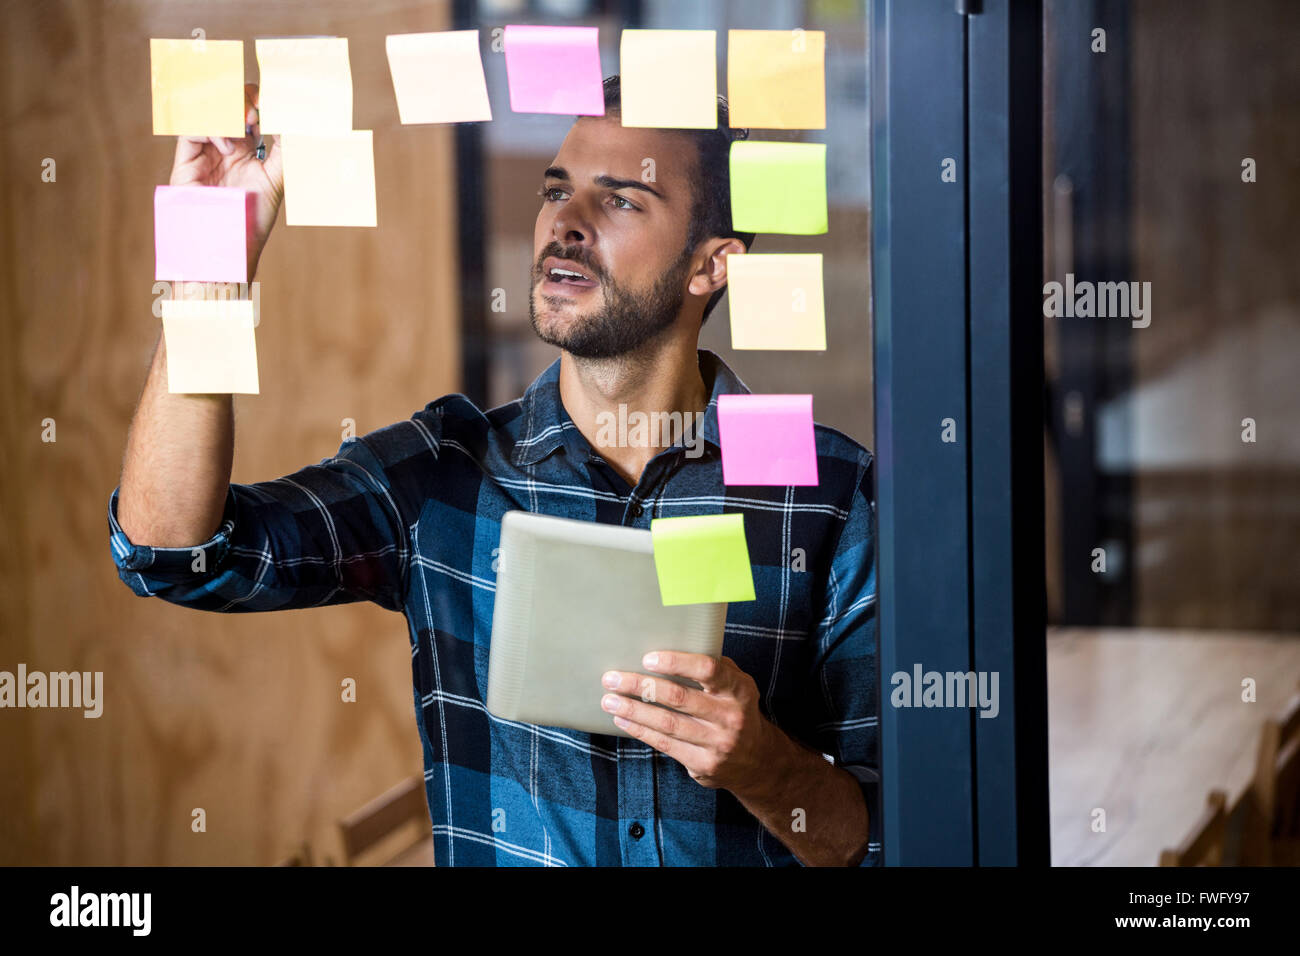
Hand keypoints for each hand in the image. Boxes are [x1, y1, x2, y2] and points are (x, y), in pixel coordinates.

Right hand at [169, 83, 283, 277]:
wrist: (229, 247)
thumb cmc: (252, 220)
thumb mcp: (277, 180)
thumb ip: (284, 150)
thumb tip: (294, 121)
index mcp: (248, 150)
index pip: (249, 112)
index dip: (258, 102)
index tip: (273, 105)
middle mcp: (225, 147)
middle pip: (227, 105)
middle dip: (242, 100)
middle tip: (257, 112)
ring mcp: (205, 152)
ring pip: (207, 112)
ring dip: (227, 112)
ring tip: (246, 126)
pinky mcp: (187, 162)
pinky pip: (192, 130)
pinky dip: (212, 130)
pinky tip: (229, 148)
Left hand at [600, 652, 778, 794]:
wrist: (758, 760)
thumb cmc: (736, 710)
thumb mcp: (736, 685)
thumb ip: (713, 667)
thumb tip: (670, 643)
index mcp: (739, 689)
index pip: (708, 670)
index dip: (677, 663)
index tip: (648, 658)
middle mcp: (730, 716)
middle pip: (679, 698)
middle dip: (641, 686)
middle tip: (612, 677)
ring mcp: (717, 743)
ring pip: (667, 724)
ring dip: (633, 710)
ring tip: (609, 699)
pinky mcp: (703, 764)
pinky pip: (665, 744)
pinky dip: (640, 730)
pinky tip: (622, 719)